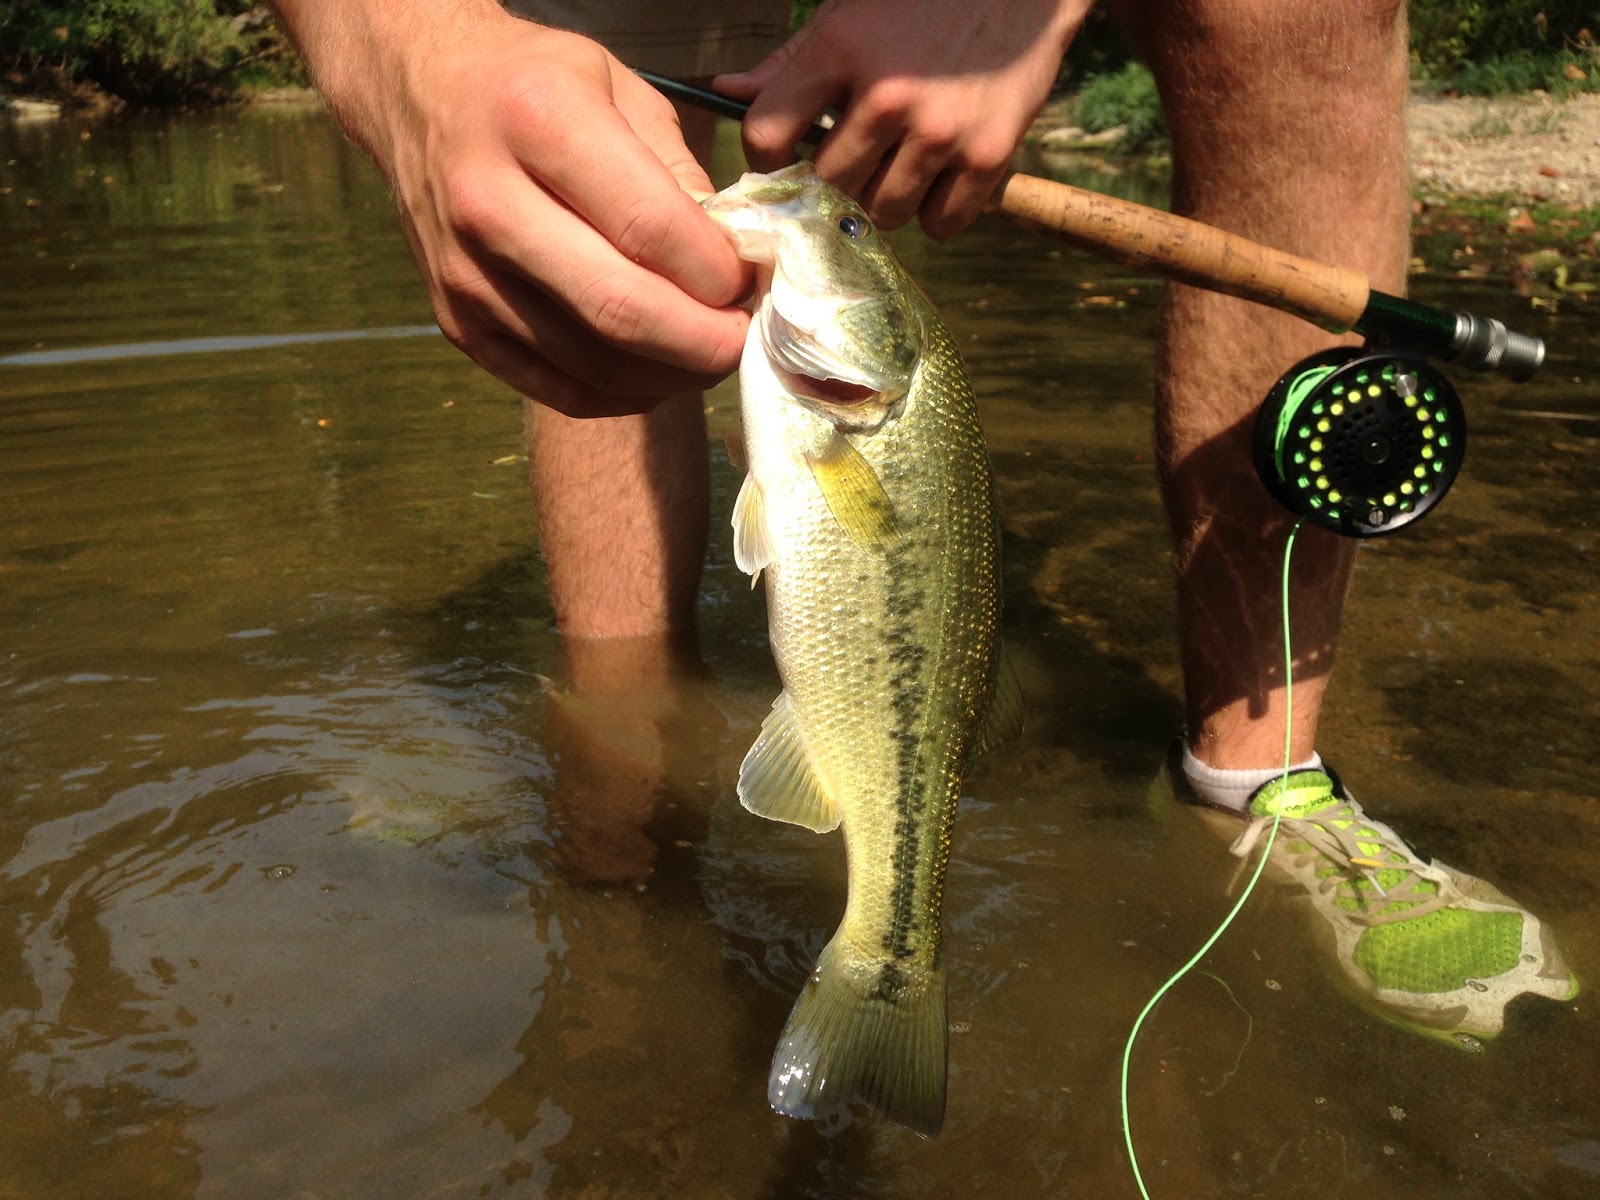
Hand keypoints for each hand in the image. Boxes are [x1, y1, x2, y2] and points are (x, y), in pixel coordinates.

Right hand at [275, 1, 750, 415]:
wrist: (419, 93)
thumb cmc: (538, 84)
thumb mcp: (619, 88)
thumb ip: (680, 173)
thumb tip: (737, 260)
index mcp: (538, 120)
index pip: (651, 228)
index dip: (719, 272)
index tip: (752, 280)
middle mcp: (488, 201)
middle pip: (621, 309)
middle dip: (705, 341)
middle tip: (744, 337)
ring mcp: (467, 272)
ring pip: (594, 364)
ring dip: (672, 375)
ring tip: (707, 351)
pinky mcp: (458, 323)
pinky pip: (558, 388)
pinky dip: (623, 393)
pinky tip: (655, 369)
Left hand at [716, 0, 1090, 237]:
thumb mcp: (848, 13)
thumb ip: (790, 63)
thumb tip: (727, 91)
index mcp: (841, 51)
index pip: (768, 136)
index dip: (768, 161)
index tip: (785, 163)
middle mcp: (888, 96)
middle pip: (829, 187)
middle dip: (836, 183)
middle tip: (857, 161)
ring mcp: (941, 130)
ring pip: (883, 213)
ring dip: (885, 200)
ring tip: (901, 163)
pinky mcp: (988, 156)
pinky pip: (940, 223)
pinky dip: (936, 211)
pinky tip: (939, 176)